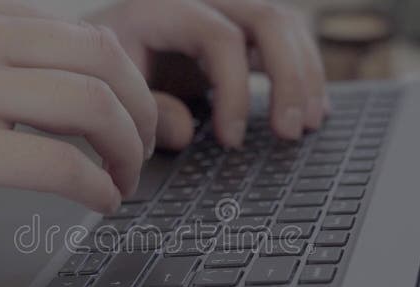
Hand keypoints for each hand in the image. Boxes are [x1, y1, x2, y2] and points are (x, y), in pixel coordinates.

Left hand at [89, 0, 326, 148]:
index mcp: (164, 7)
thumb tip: (185, 132)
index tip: (232, 140)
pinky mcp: (242, 26)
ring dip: (306, 75)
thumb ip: (147, 112)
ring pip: (286, 24)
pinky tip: (314, 105)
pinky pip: (286, 37)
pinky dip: (304, 71)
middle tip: (289, 132)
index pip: (220, 38)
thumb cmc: (110, 69)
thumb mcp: (115, 90)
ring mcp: (227, 8)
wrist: (105, 49)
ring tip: (308, 124)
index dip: (234, 92)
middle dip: (288, 79)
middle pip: (267, 19)